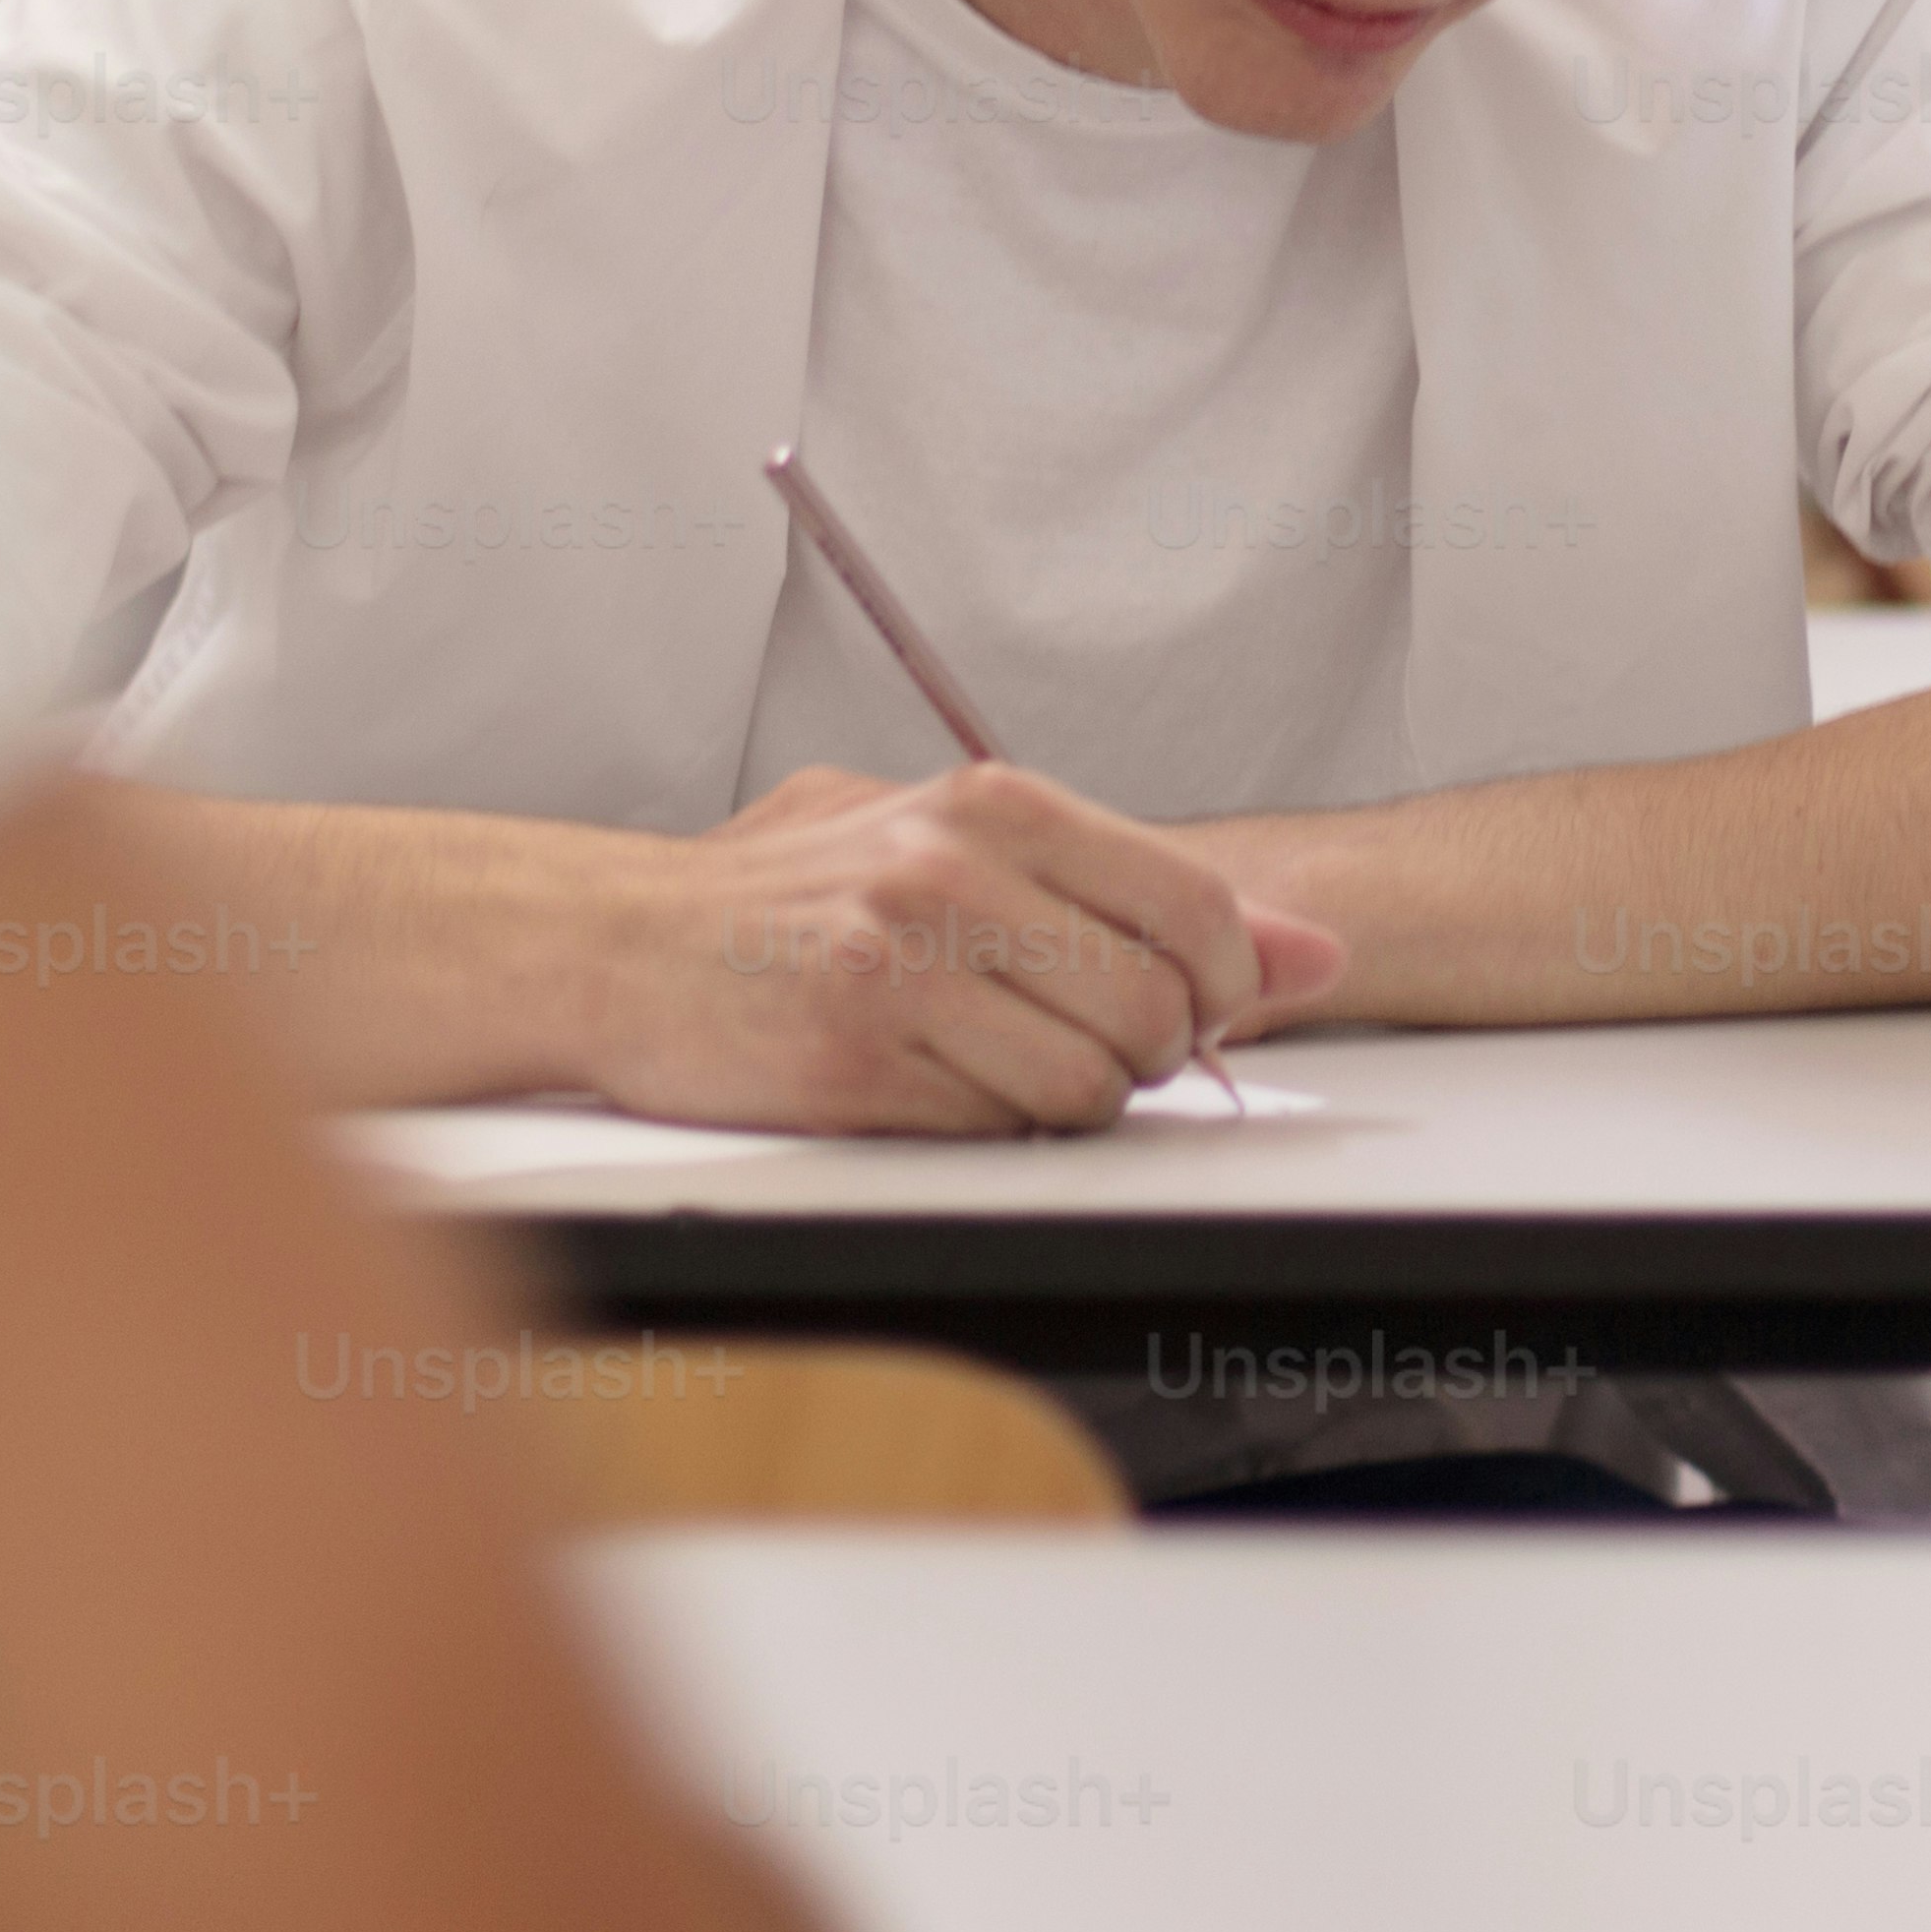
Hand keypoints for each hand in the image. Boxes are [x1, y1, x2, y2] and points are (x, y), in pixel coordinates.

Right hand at [580, 764, 1346, 1131]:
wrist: (617, 945)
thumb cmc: (788, 897)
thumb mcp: (954, 845)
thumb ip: (1132, 888)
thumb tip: (1313, 952)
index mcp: (988, 802)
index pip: (1192, 902)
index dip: (1217, 980)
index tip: (1186, 1004)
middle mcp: (951, 871)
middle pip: (1156, 1006)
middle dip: (1148, 1054)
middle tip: (1085, 1046)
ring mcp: (901, 965)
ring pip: (1089, 1083)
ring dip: (1071, 1102)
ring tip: (997, 1064)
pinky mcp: (856, 1058)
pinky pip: (1000, 1128)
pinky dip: (992, 1128)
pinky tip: (933, 1087)